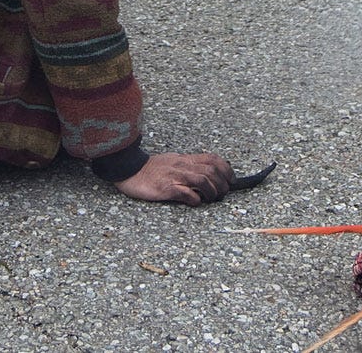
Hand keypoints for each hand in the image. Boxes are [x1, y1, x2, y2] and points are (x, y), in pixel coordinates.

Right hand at [113, 152, 231, 204]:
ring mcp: (175, 176)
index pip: (213, 158)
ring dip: (212, 191)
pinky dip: (195, 199)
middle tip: (222, 193)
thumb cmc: (152, 169)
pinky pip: (185, 193)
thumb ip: (190, 166)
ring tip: (211, 199)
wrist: (130, 170)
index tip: (231, 179)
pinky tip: (195, 202)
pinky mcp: (166, 188)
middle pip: (211, 170)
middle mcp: (183, 166)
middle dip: (222, 183)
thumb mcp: (174, 162)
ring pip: (202, 180)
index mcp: (186, 159)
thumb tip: (208, 174)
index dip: (226, 169)